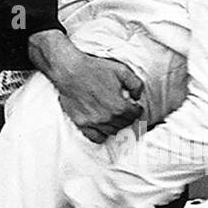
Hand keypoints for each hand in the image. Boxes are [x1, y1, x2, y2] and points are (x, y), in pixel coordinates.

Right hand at [29, 33, 143, 142]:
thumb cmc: (94, 69)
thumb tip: (137, 96)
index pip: (135, 115)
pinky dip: (102, 134)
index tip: (135, 107)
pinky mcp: (82, 123)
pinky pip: (96, 138)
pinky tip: (103, 127)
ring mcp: (94, 122)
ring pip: (112, 132)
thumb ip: (136, 84)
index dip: (137, 110)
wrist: (70, 71)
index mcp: (119, 106)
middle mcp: (108, 118)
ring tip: (114, 117)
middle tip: (125, 111)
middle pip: (124, 124)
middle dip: (127, 117)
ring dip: (116, 125)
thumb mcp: (122, 71)